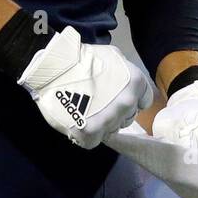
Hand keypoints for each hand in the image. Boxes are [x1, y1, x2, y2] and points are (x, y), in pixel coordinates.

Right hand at [18, 28, 152, 148]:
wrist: (54, 67)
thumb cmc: (83, 58)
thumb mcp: (113, 56)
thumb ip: (125, 72)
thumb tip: (125, 83)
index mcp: (135, 83)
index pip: (143, 103)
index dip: (130, 103)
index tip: (115, 100)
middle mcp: (127, 102)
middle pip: (126, 118)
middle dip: (114, 114)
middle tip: (97, 105)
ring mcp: (110, 118)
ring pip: (111, 131)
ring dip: (100, 125)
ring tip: (84, 112)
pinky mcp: (91, 131)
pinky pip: (92, 141)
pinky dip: (84, 136)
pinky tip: (76, 122)